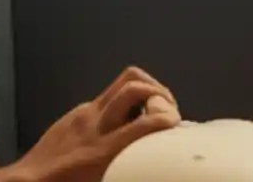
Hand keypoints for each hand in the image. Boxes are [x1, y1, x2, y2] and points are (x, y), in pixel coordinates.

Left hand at [13, 67, 180, 181]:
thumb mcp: (101, 181)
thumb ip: (127, 168)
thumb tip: (150, 164)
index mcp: (102, 152)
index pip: (146, 121)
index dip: (168, 117)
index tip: (176, 124)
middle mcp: (95, 127)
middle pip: (133, 86)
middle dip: (160, 92)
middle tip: (168, 110)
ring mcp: (83, 115)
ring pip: (122, 81)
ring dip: (146, 87)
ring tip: (155, 106)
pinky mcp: (76, 113)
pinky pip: (106, 97)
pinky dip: (124, 102)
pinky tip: (126, 120)